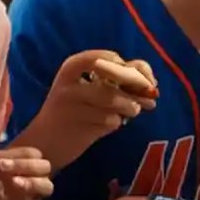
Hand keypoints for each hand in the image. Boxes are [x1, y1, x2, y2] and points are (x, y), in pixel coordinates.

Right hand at [24, 51, 157, 167]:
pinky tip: (110, 124)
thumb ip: (121, 79)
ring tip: (132, 111)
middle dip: (138, 86)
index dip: (132, 67)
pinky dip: (117, 123)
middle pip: (115, 77)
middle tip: (150, 97)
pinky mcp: (77, 126)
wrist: (47, 142)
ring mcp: (71, 104)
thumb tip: (152, 83)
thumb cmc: (78, 110)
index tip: (146, 79)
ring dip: (131, 107)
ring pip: (115, 100)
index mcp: (73, 66)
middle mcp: (70, 82)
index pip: (107, 57)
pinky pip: (111, 121)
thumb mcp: (94, 87)